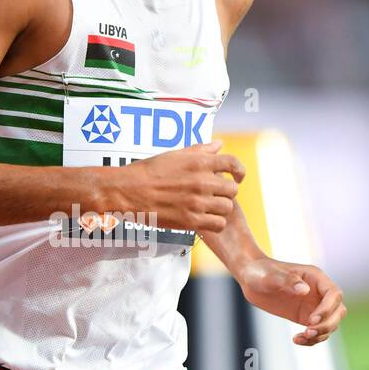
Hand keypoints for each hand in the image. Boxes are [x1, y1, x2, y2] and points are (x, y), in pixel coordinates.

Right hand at [120, 140, 244, 233]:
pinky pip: (218, 224)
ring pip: (227, 208)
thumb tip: (219, 145)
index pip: (233, 164)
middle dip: (226, 192)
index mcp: (199, 162)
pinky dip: (214, 223)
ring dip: (221, 208)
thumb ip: (200, 150)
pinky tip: (205, 219)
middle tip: (216, 195)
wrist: (128, 190)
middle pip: (233, 189)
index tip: (238, 177)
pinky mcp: (191, 220)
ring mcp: (197, 202)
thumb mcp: (175, 154)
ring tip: (209, 208)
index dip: (239, 171)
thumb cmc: (149, 171)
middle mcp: (202, 181)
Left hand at [239, 258, 346, 344]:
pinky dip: (311, 339)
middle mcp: (319, 292)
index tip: (311, 320)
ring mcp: (314, 305)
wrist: (251, 279)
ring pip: (330, 324)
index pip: (334, 294)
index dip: (327, 309)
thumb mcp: (271, 276)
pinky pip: (317, 331)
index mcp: (316, 277)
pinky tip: (297, 340)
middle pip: (337, 311)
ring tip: (302, 337)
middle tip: (308, 332)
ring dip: (320, 334)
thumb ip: (288, 281)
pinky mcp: (305, 317)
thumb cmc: (261, 272)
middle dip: (326, 324)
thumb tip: (305, 290)